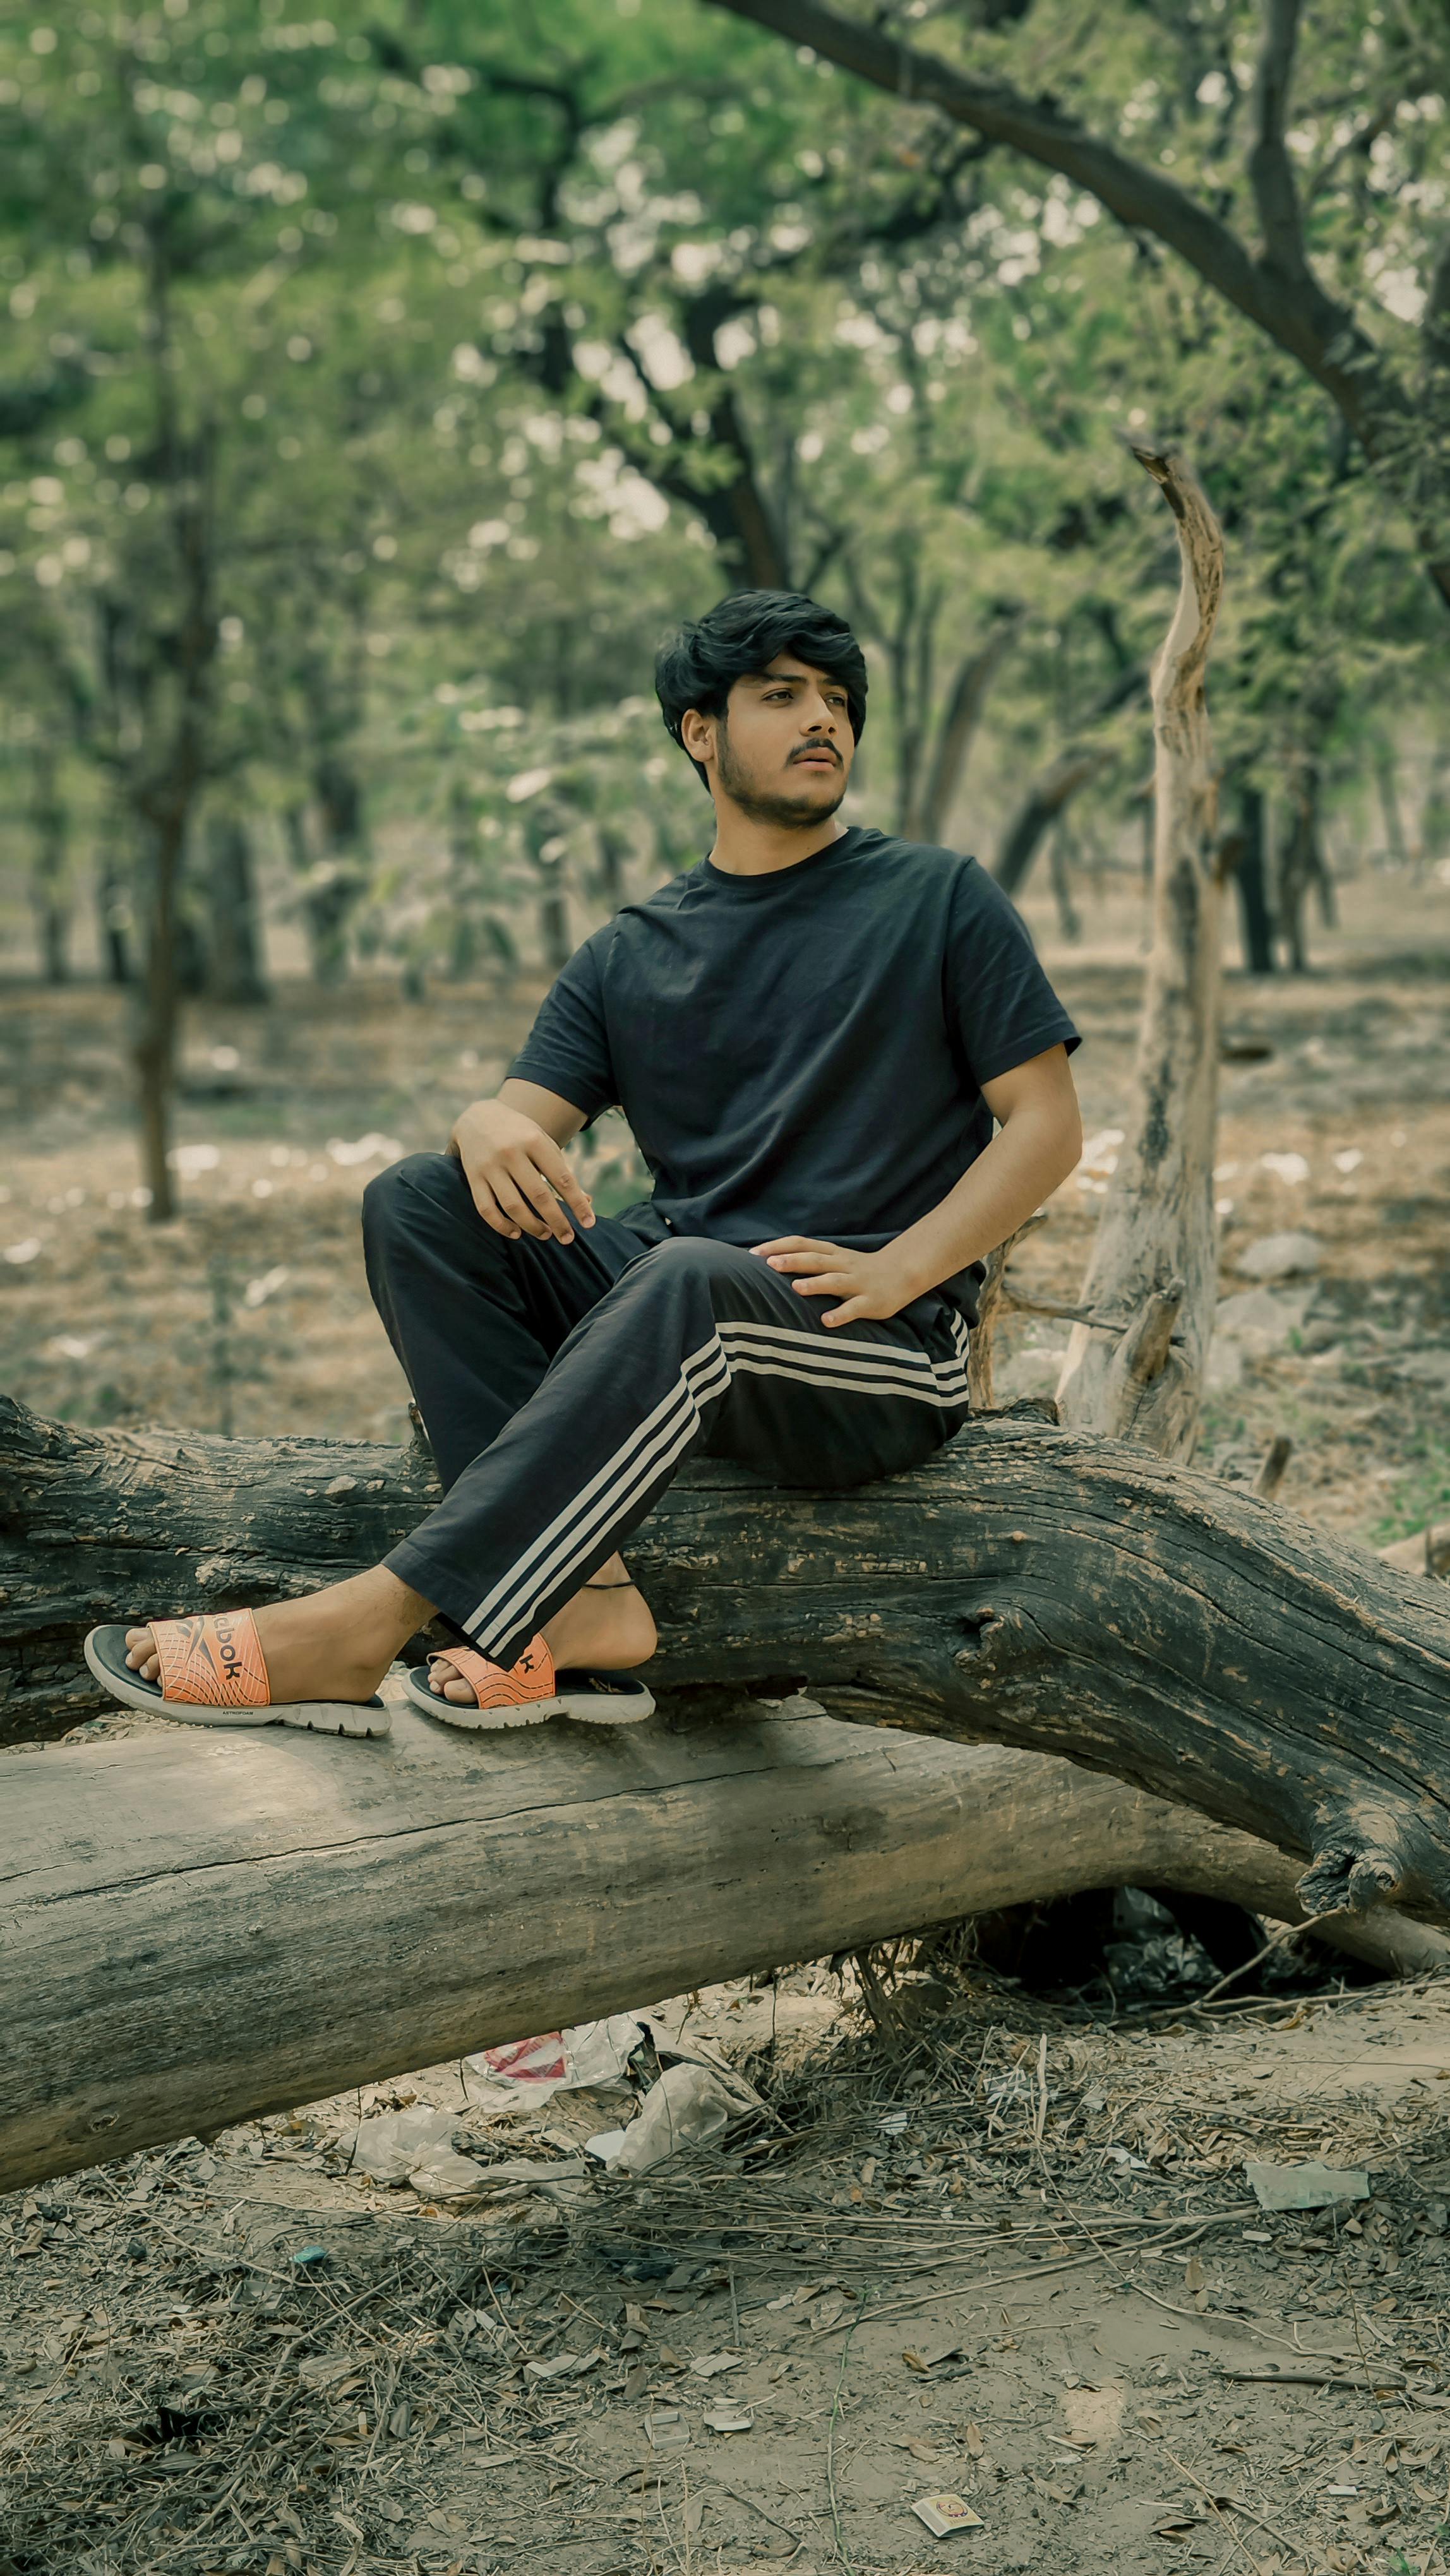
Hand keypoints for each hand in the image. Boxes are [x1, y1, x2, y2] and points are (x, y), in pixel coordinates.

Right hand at [450, 1098, 593, 1243]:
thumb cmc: (520, 1136)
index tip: (589, 1223)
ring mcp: (490, 1166)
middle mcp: (511, 1152)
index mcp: (534, 1141)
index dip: (577, 1203)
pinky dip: (501, 1226)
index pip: (561, 1178)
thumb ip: (562, 1171)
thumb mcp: (543, 1144)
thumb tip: (587, 1201)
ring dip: (532, 1226)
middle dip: (557, 1221)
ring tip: (546, 1234)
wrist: (478, 1118)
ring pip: (512, 1206)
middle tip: (568, 1238)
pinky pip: (486, 1209)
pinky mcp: (473, 1178)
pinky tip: (516, 1233)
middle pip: (538, 1195)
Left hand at [750, 1235, 915, 1327]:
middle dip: (792, 1261)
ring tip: (796, 1288)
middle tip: (769, 1264)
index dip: (779, 1246)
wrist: (903, 1273)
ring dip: (815, 1284)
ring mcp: (858, 1283)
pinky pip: (854, 1308)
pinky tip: (826, 1321)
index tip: (754, 1253)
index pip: (802, 1244)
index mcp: (833, 1253)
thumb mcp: (836, 1260)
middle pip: (815, 1259)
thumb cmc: (860, 1270)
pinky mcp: (871, 1302)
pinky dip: (840, 1314)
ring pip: (835, 1281)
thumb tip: (772, 1263)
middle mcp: (843, 1265)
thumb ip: (811, 1260)